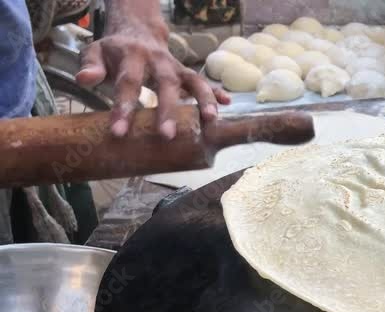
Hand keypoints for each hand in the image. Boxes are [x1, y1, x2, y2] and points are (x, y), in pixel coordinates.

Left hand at [76, 24, 230, 139]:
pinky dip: (216, 92)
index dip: (123, 108)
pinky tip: (227, 103)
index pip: (128, 83)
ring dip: (204, 99)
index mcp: (132, 56)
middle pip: (165, 85)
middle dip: (167, 110)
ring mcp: (175, 67)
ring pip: (193, 81)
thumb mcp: (96, 52)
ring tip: (210, 119)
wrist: (137, 31)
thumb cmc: (115, 51)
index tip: (119, 132)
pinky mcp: (186, 73)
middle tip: (166, 135)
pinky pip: (204, 82)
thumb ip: (91, 66)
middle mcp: (158, 61)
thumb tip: (85, 80)